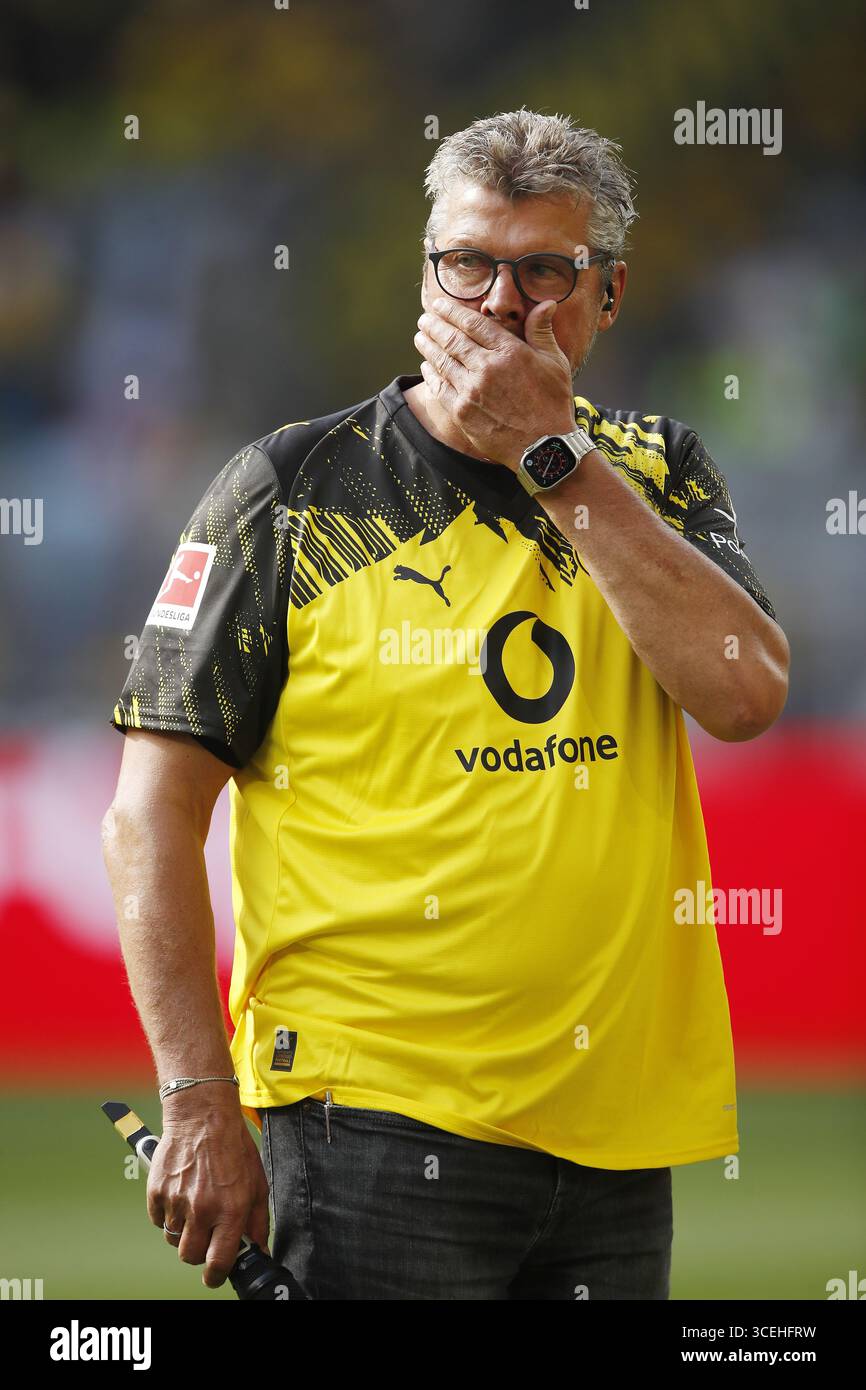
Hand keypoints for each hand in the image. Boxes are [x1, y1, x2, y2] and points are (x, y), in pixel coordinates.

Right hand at [147, 1093, 270, 1288]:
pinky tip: (180, 1194)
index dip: (216, 1275)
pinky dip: (167, 1214)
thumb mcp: (257, 1182)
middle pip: (191, 1256)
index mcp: (231, 1210)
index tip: (215, 1275)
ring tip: (194, 1206)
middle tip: (206, 1235)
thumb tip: (259, 1249)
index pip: (219, 1262)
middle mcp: (203, 1209)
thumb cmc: (233, 1146)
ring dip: (183, 1231)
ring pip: (173, 1239)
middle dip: (199, 1251)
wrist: (203, 1115)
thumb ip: (259, 1220)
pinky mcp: (157, 1191)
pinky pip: (158, 1220)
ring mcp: (177, 1201)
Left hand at [413, 296, 576, 468]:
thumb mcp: (554, 363)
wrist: (544, 448)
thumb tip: (546, 303)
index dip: (452, 312)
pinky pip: (440, 388)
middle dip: (434, 326)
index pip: (472, 324)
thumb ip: (541, 331)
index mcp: (509, 352)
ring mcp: (472, 391)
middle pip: (452, 339)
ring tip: (420, 337)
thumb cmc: (552, 404)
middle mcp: (487, 368)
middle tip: (424, 319)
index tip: (440, 305)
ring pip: (442, 361)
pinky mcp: (463, 413)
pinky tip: (426, 366)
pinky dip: (430, 373)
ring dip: (427, 346)